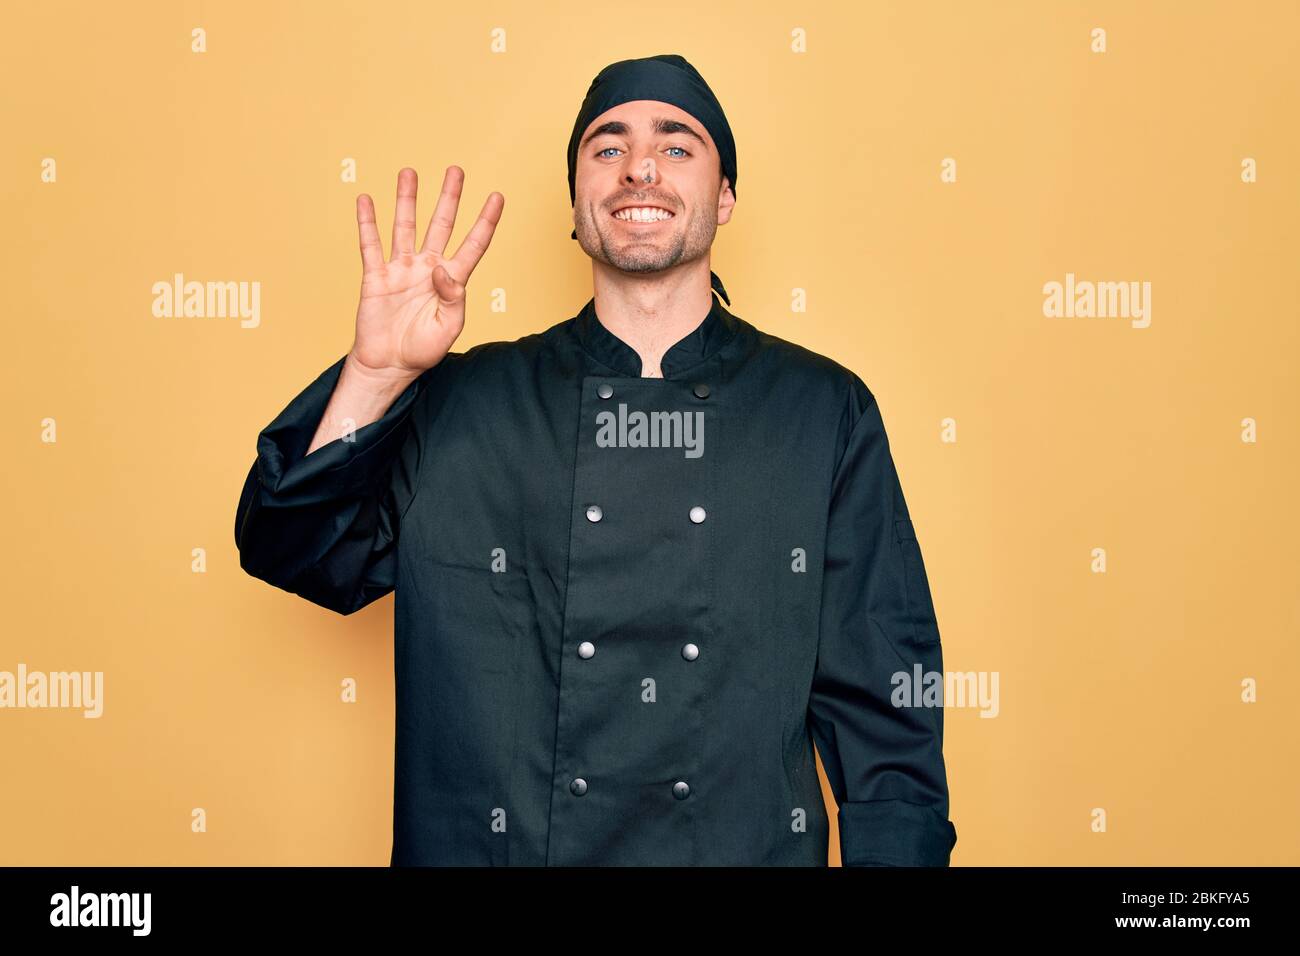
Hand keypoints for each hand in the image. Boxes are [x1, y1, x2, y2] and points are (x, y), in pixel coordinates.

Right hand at [349, 166, 503, 380]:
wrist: (389, 365)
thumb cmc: (423, 350)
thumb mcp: (449, 327)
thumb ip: (453, 298)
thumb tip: (441, 268)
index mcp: (451, 280)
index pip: (473, 244)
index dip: (486, 221)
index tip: (497, 196)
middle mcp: (427, 268)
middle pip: (441, 225)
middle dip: (449, 198)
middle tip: (455, 170)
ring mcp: (401, 269)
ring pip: (405, 226)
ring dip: (407, 200)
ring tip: (409, 173)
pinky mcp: (376, 277)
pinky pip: (371, 245)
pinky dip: (367, 223)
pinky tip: (366, 200)